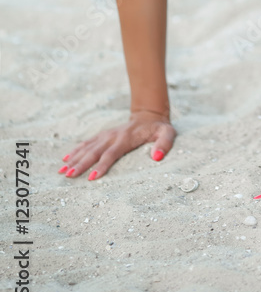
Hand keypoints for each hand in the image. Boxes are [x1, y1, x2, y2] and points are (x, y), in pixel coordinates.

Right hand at [58, 110, 175, 180]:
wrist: (149, 114)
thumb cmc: (158, 127)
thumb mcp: (167, 133)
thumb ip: (164, 144)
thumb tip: (157, 157)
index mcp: (126, 138)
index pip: (112, 153)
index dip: (102, 165)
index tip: (91, 177)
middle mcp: (113, 136)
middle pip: (95, 151)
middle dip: (81, 164)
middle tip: (69, 176)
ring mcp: (106, 135)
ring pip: (88, 147)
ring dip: (74, 159)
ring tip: (62, 171)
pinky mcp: (103, 135)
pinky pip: (87, 142)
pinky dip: (76, 150)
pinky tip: (65, 159)